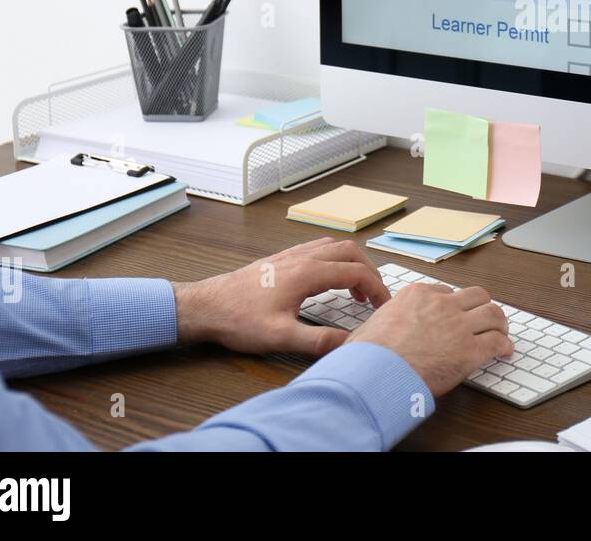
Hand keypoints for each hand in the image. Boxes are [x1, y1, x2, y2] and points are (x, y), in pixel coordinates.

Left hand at [171, 237, 389, 357]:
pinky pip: (318, 249)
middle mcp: (302, 257)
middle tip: (375, 298)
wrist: (205, 306)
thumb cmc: (239, 320)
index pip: (356, 272)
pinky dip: (335, 260)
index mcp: (307, 273)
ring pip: (334, 247)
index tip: (385, 307)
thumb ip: (317, 340)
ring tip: (356, 291)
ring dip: (353, 264)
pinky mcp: (281, 259)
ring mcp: (291, 255)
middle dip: (370, 272)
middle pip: (350, 252)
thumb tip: (350, 343)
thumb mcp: (279, 337)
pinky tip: (328, 279)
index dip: (377, 289)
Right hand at [350, 283, 512, 396]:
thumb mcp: (369, 326)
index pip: (446, 291)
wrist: (377, 372)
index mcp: (417, 295)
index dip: (454, 305)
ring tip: (501, 332)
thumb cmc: (368, 354)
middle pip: (476, 296)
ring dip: (499, 324)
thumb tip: (369, 333)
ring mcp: (458, 325)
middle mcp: (441, 304)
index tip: (456, 314)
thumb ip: (381, 324)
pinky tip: (504, 352)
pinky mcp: (470, 350)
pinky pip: (497, 342)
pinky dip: (504, 346)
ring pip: (493, 314)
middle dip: (483, 306)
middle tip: (485, 318)